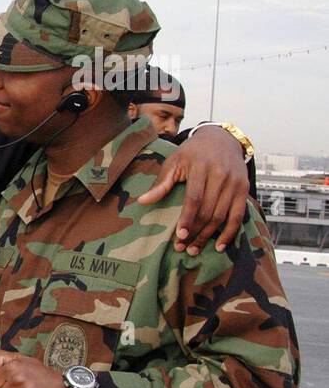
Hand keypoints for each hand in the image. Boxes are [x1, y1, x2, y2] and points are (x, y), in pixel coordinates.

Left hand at [138, 125, 247, 253]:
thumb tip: (142, 201)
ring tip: (194, 249)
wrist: (221, 139)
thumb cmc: (192, 153)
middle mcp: (221, 175)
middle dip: (195, 231)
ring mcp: (235, 182)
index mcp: (201, 167)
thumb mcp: (174, 162)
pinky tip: (218, 245)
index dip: (187, 218)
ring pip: (222, 216)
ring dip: (208, 236)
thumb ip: (161, 183)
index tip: (179, 235)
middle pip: (208, 210)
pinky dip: (230, 232)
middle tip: (182, 247)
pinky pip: (239, 215)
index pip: (195, 198)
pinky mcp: (244, 189)